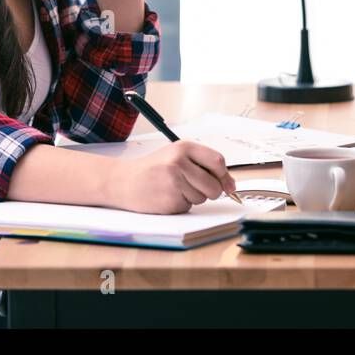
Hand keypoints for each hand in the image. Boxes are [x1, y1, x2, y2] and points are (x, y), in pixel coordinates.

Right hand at [107, 141, 237, 212]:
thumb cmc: (153, 168)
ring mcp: (174, 182)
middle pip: (214, 185)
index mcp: (184, 147)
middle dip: (212, 191)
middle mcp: (179, 163)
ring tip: (175, 188)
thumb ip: (203, 164)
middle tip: (196, 188)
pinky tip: (167, 196)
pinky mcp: (169, 200)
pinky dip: (181, 204)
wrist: (123, 181)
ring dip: (194, 197)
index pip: (217, 162)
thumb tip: (230, 185)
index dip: (225, 176)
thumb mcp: (176, 155)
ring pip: (202, 198)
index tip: (228, 185)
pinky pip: (188, 206)